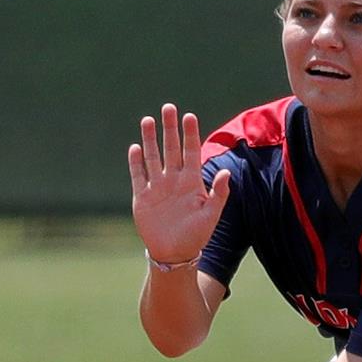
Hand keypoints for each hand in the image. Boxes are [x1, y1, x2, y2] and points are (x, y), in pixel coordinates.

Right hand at [127, 103, 231, 268]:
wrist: (174, 254)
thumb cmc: (196, 235)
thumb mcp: (211, 215)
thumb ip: (218, 193)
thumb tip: (226, 172)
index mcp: (191, 182)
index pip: (191, 152)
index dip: (190, 134)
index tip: (189, 116)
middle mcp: (173, 180)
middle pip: (171, 148)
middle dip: (169, 128)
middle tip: (168, 107)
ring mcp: (157, 187)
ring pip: (153, 157)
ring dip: (150, 139)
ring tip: (148, 120)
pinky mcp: (142, 197)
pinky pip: (138, 176)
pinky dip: (136, 163)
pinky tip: (135, 147)